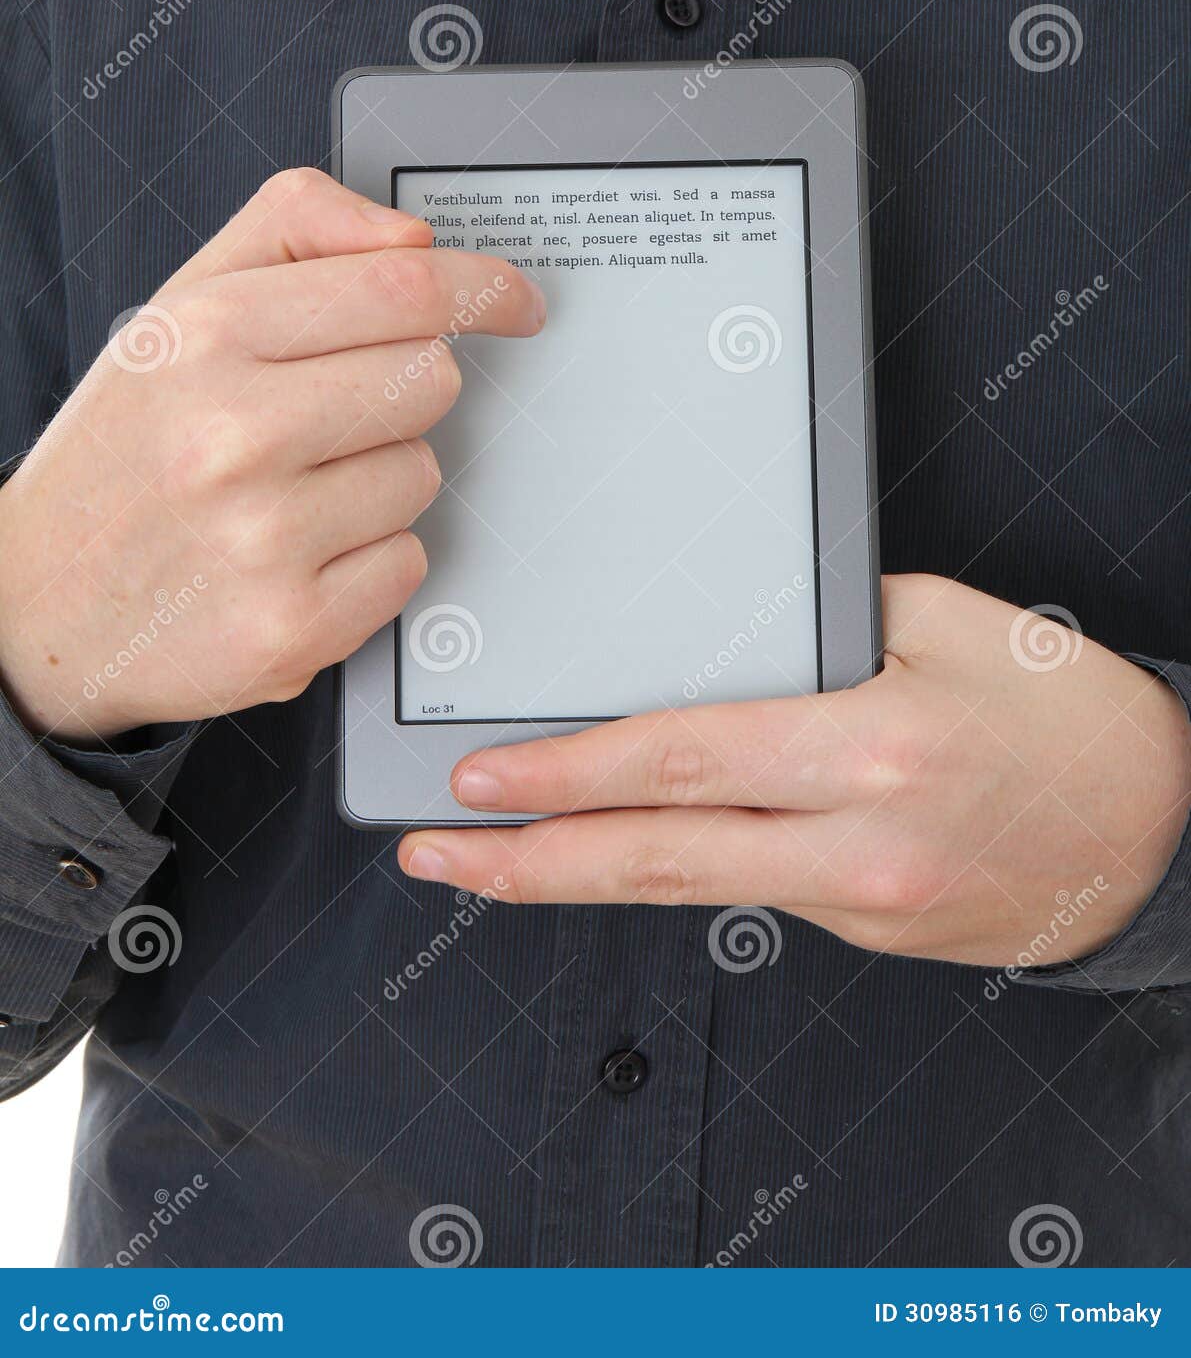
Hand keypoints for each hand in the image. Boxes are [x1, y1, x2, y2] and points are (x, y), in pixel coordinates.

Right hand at [0, 169, 544, 742]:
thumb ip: (297, 231)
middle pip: (429, 380)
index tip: (515, 300)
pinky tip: (294, 557)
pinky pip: (407, 563)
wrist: (38, 601)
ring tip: (288, 495)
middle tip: (324, 419)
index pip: (403, 287)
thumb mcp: (181, 307)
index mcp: (207, 336)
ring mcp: (265, 539)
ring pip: (424, 475)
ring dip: (378, 480)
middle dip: (398, 391)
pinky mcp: (292, 629)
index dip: (482, 287)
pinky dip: (366, 561)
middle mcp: (233, 435)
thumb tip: (417, 240)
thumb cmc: (130, 447)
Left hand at [398, 575, 1190, 968]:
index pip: (681, 761)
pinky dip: (671, 871)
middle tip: (436, 852)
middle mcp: (856, 844)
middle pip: (655, 861)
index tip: (482, 781)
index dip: (568, 776)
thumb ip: (818, 631)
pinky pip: (746, 892)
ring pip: (686, 890)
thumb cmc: (1058, 711)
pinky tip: (617, 851)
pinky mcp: (866, 930)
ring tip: (491, 865)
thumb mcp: (939, 625)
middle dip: (527, 863)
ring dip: (576, 877)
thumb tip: (709, 641)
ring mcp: (860, 904)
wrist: (1155, 824)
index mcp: (869, 748)